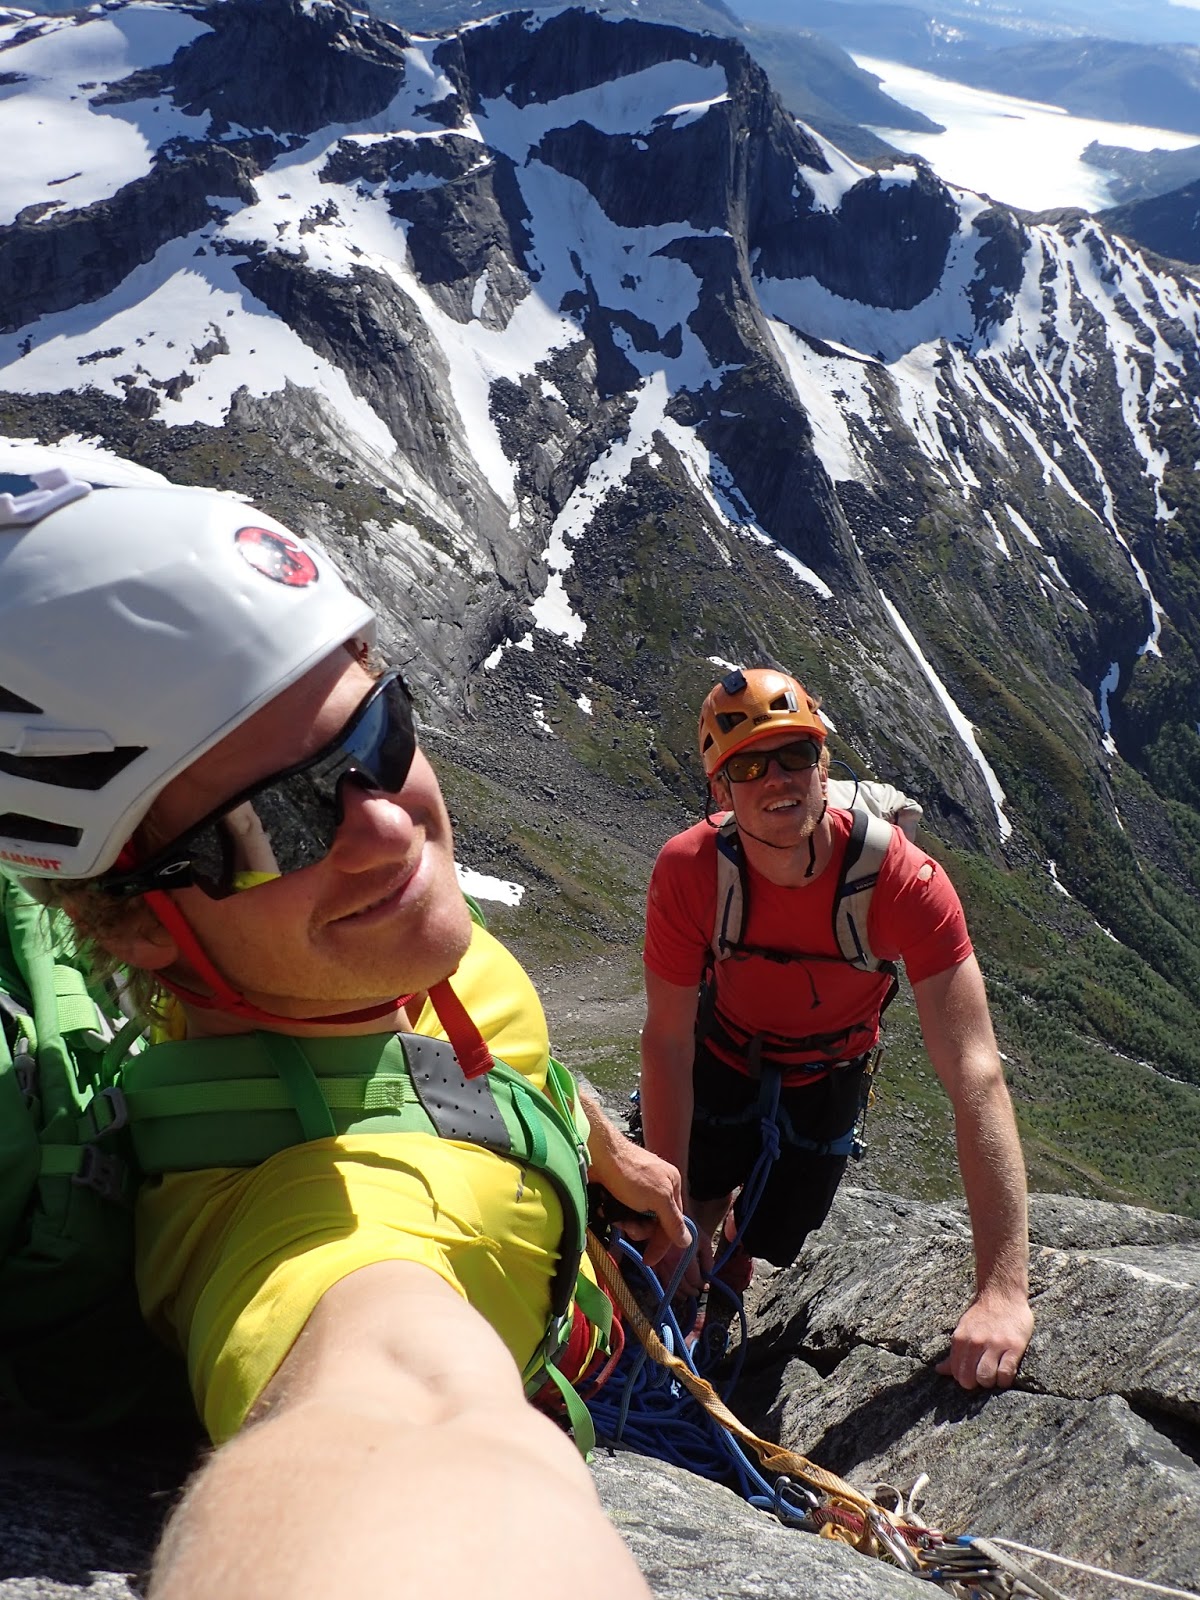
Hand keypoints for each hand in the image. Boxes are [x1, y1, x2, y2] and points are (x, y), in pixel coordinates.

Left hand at [589, 1139, 689, 1269]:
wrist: (598, 1153)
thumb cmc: (630, 1174)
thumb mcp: (658, 1198)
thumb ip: (673, 1221)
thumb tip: (687, 1242)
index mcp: (672, 1186)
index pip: (673, 1224)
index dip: (662, 1244)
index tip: (648, 1260)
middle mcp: (657, 1187)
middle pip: (654, 1223)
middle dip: (640, 1229)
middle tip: (627, 1227)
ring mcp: (638, 1189)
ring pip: (637, 1219)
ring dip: (626, 1223)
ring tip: (617, 1217)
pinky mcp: (620, 1190)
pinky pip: (623, 1211)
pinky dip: (616, 1214)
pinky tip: (608, 1210)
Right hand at [654, 1222, 711, 1300]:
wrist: (670, 1214)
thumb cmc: (689, 1226)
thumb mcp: (703, 1239)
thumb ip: (708, 1258)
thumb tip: (708, 1275)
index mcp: (686, 1256)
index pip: (694, 1279)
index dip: (701, 1285)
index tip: (705, 1285)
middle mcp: (672, 1261)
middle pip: (682, 1285)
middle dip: (691, 1291)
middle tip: (696, 1292)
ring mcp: (660, 1262)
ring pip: (669, 1285)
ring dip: (679, 1293)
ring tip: (686, 1295)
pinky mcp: (653, 1260)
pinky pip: (660, 1279)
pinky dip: (667, 1287)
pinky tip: (672, 1288)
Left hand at [936, 1290, 1033, 1389]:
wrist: (1002, 1293)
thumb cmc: (981, 1315)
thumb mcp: (962, 1330)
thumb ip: (954, 1353)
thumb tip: (940, 1370)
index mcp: (960, 1339)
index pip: (956, 1372)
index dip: (965, 1379)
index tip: (972, 1375)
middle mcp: (975, 1342)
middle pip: (970, 1379)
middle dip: (976, 1383)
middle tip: (983, 1376)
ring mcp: (995, 1345)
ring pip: (987, 1379)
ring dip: (991, 1381)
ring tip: (995, 1373)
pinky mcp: (1013, 1347)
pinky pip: (1006, 1374)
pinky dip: (1005, 1379)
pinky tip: (1005, 1372)